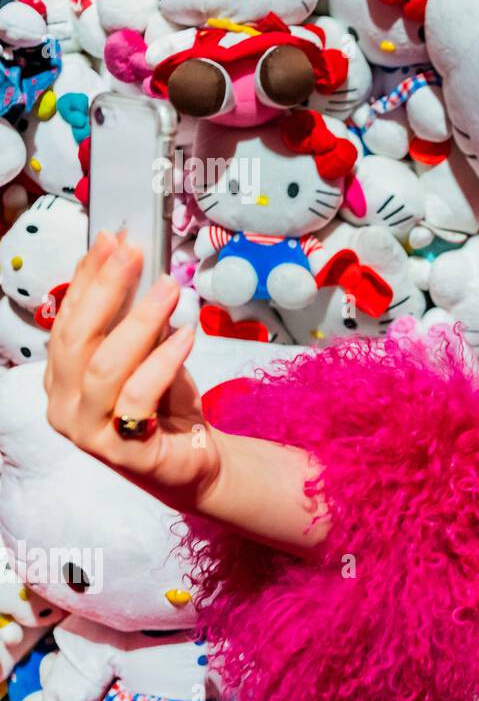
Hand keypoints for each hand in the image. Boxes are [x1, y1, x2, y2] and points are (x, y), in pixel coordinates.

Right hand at [44, 231, 221, 512]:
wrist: (195, 459)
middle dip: (106, 289)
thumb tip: (128, 255)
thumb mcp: (149, 352)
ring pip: (104, 366)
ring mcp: (86, 429)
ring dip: (138, 321)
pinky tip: (186, 335)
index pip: (68, 318)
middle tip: (133, 253)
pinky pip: (138, 396)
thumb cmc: (167, 405)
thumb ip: (134, 314)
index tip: (112, 241)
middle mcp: (63, 403)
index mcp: (62, 376)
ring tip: (169, 289)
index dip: (89, 277)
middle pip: (77, 338)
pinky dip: (163, 361)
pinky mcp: (120, 450)